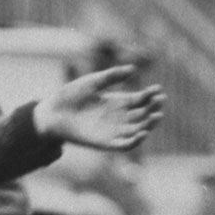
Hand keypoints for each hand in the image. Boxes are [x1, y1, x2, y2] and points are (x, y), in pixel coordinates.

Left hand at [34, 66, 164, 150]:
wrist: (54, 113)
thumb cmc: (71, 95)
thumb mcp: (93, 82)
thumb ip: (112, 76)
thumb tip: (133, 68)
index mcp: (117, 102)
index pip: (140, 100)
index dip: (150, 96)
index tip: (159, 90)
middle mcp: (118, 118)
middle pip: (142, 115)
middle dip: (153, 109)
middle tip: (160, 102)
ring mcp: (113, 131)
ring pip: (137, 130)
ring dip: (149, 125)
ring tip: (156, 116)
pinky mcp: (105, 143)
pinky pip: (124, 145)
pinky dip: (134, 141)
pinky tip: (142, 133)